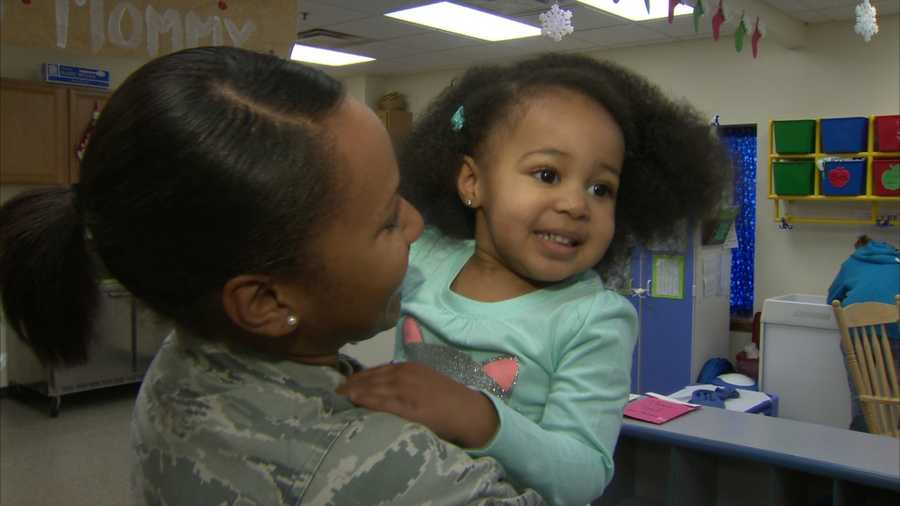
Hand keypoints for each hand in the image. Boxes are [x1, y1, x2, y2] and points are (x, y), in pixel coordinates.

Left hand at [336, 362, 498, 448]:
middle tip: (334, 391)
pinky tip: (355, 401)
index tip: (343, 383)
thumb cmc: (447, 399)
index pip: (377, 370)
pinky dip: (368, 400)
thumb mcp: (425, 380)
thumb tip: (383, 384)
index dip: (358, 377)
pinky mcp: (411, 408)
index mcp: (410, 367)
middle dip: (352, 384)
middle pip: (372, 378)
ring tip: (339, 397)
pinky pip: (384, 403)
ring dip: (354, 391)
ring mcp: (408, 391)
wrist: (469, 412)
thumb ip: (406, 379)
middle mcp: (407, 374)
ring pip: (375, 388)